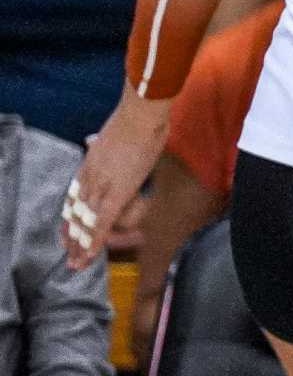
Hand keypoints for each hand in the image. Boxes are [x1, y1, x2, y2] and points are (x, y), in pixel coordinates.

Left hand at [62, 87, 169, 269]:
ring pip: (85, 222)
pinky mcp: (118, 193)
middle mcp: (90, 177)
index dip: (70, 214)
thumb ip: (100, 141)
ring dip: (80, 244)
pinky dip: (95, 240)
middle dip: (72, 234)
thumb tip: (90, 138)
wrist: (141, 113)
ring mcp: (102, 185)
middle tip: (68, 253)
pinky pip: (102, 222)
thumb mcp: (110, 131)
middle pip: (77, 212)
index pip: (74, 195)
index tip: (68, 226)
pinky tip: (90, 254)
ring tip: (77, 263)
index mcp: (89, 163)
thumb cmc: (137, 116)